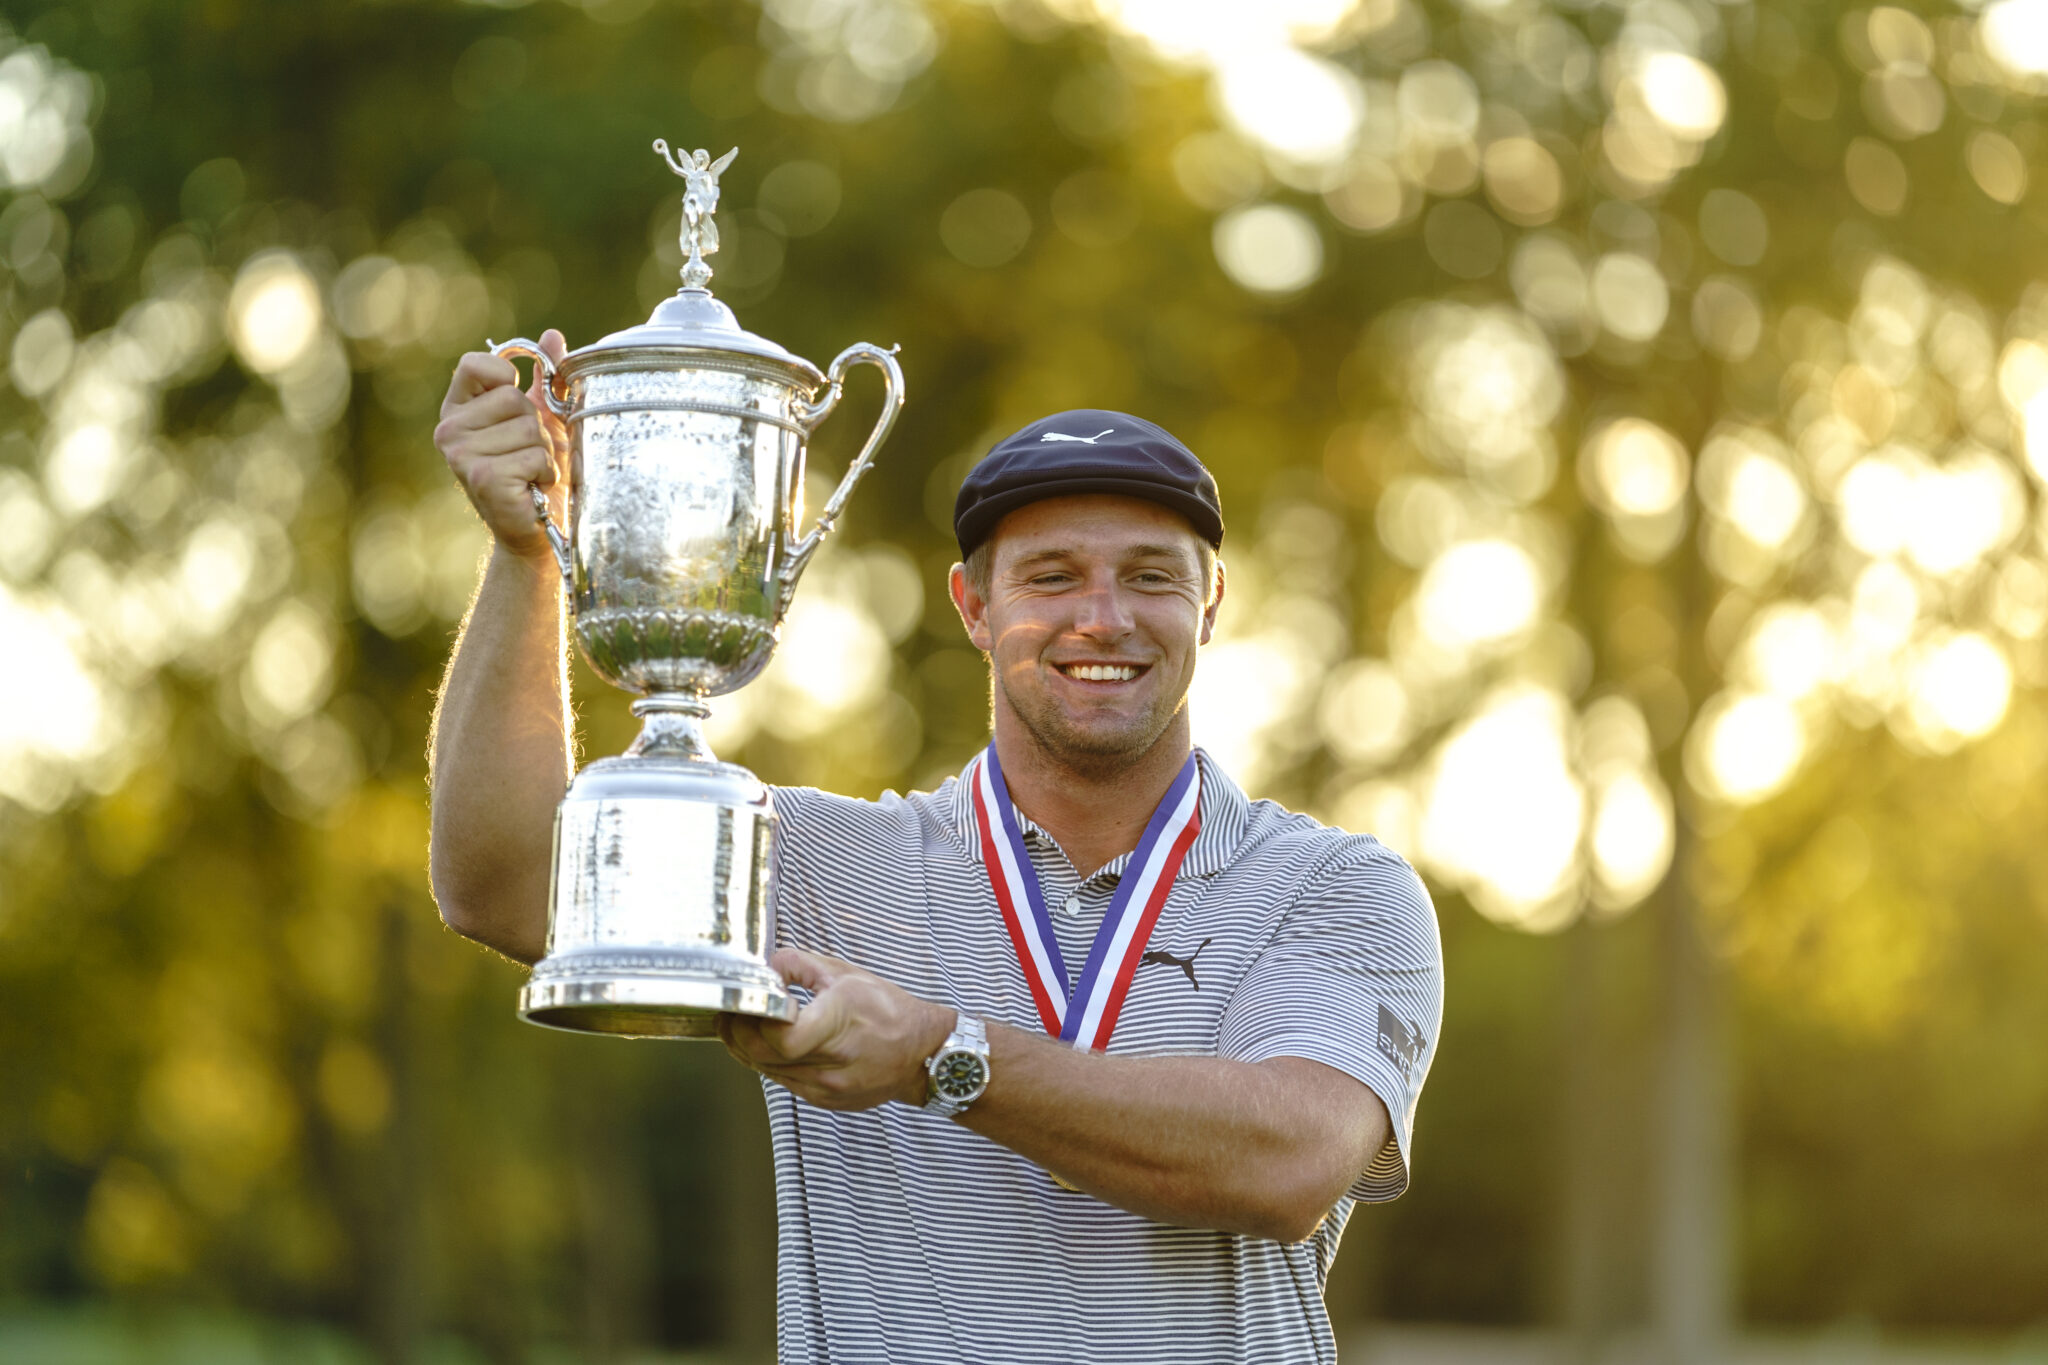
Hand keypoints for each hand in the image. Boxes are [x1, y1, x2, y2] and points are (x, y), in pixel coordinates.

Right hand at [434, 329, 569, 560]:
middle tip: (528, 453)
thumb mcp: (540, 419)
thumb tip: (552, 335)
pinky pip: (533, 455)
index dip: (505, 378)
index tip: (515, 403)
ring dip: (543, 452)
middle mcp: (449, 430)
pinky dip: (545, 472)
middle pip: (514, 399)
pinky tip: (531, 487)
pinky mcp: (482, 477)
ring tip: (530, 472)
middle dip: (536, 427)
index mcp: (457, 409)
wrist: (533, 528)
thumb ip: (544, 379)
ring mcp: (460, 455)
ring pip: (528, 428)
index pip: (475, 364)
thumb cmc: (534, 471)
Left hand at [719, 949, 956, 1110]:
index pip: (781, 1038)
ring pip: (767, 1071)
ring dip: (748, 1049)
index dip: (753, 1021)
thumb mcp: (845, 973)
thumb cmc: (888, 1010)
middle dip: (737, 1034)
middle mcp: (833, 1062)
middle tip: (731, 1014)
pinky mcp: (825, 1100)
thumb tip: (765, 967)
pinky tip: (770, 1046)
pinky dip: (769, 1063)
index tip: (747, 1002)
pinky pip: (783, 1082)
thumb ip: (798, 964)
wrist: (921, 1054)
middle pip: (763, 1057)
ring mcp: (828, 1087)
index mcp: (839, 1023)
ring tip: (744, 1026)